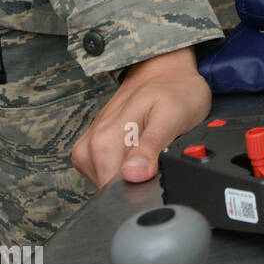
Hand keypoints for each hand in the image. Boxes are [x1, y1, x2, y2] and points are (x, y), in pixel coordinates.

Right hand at [71, 46, 211, 188]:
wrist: (165, 70)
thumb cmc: (174, 90)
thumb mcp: (173, 116)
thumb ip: (151, 146)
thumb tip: (134, 174)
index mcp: (105, 141)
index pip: (115, 192)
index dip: (141, 189)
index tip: (157, 170)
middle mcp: (90, 147)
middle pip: (112, 190)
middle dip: (138, 181)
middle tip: (158, 153)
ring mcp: (88, 148)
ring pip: (110, 183)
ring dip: (132, 174)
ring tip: (150, 147)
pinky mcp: (92, 150)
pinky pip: (107, 173)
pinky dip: (126, 167)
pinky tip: (139, 148)